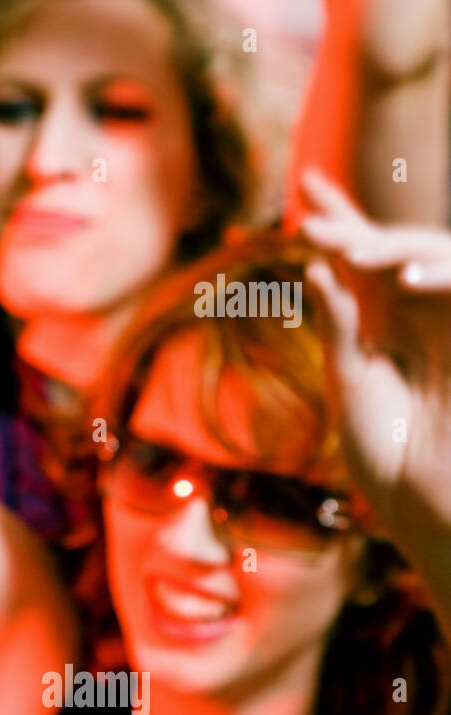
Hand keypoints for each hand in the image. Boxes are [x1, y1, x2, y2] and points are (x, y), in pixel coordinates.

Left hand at [300, 168, 450, 541]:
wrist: (432, 505)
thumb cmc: (388, 454)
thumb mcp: (351, 381)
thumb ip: (339, 324)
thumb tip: (316, 267)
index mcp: (382, 320)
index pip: (359, 257)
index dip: (338, 217)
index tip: (304, 183)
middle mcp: (420, 311)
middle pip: (393, 249)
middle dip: (356, 231)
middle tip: (314, 226)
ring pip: (434, 258)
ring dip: (395, 249)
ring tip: (354, 254)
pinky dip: (443, 276)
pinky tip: (407, 281)